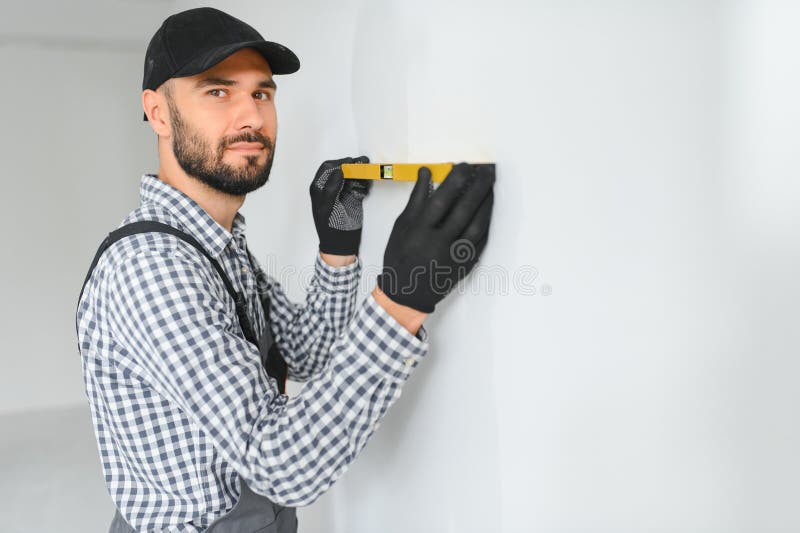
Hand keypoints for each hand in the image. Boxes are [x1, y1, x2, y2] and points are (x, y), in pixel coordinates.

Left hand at [309, 156, 372, 255]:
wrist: (342, 244)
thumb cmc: (329, 227)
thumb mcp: (328, 207)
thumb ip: (331, 188)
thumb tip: (339, 170)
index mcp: (319, 187)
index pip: (328, 167)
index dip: (339, 163)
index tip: (351, 163)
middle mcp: (330, 187)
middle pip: (342, 169)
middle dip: (352, 166)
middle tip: (363, 164)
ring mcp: (342, 191)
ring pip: (352, 176)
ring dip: (359, 174)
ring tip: (366, 175)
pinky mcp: (353, 197)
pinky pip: (360, 185)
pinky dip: (364, 185)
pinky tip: (365, 189)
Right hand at [377, 163, 494, 312]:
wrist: (406, 292)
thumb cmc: (400, 255)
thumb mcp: (401, 226)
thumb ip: (416, 199)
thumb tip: (426, 172)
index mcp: (419, 231)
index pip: (441, 200)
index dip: (456, 181)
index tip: (466, 166)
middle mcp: (437, 243)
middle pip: (464, 210)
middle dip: (479, 187)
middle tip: (488, 170)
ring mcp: (453, 257)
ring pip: (477, 226)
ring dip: (487, 204)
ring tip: (492, 187)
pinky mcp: (464, 266)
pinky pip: (481, 242)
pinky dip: (487, 224)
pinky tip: (489, 210)